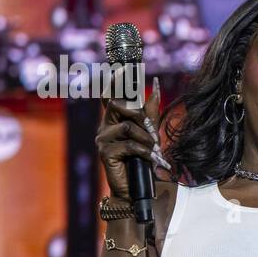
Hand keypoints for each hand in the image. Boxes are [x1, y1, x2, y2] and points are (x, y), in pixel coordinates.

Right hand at [95, 76, 169, 200]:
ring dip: (146, 138)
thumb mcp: (149, 133)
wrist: (136, 189)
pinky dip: (143, 151)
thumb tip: (154, 84)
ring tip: (153, 151)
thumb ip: (150, 111)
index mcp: (114, 120)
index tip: (120, 67)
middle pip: (118, 106)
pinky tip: (149, 159)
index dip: (114, 81)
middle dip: (139, 115)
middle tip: (153, 132)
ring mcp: (102, 139)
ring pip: (127, 126)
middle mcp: (105, 126)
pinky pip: (129, 144)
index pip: (110, 95)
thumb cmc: (142, 161)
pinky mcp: (105, 153)